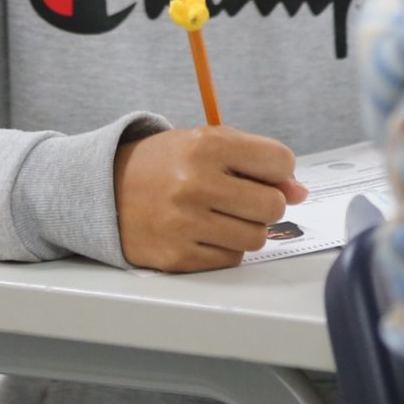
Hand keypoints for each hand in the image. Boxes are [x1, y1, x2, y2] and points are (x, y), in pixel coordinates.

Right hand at [113, 126, 307, 271]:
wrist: (103, 190)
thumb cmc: (163, 165)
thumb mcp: (205, 144)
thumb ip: (255, 161)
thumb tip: (300, 192)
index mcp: (206, 145)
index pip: (279, 161)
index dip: (280, 170)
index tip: (265, 173)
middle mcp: (195, 183)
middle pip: (272, 205)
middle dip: (264, 203)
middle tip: (241, 198)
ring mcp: (185, 223)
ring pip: (256, 237)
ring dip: (246, 228)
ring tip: (219, 215)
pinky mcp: (177, 257)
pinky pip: (231, 259)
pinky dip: (224, 247)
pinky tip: (202, 232)